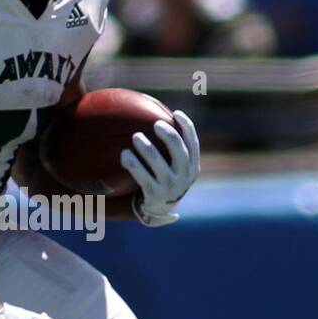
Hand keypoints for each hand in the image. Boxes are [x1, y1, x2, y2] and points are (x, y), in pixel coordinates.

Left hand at [120, 109, 199, 226]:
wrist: (158, 207)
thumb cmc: (164, 177)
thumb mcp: (174, 165)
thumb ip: (172, 146)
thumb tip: (156, 111)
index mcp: (192, 166)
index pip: (193, 143)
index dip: (187, 127)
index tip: (176, 113)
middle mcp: (184, 177)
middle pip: (179, 152)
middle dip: (169, 136)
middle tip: (156, 124)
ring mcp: (170, 187)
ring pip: (159, 165)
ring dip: (147, 149)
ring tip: (136, 136)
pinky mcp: (155, 195)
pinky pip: (143, 177)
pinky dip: (133, 165)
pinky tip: (124, 154)